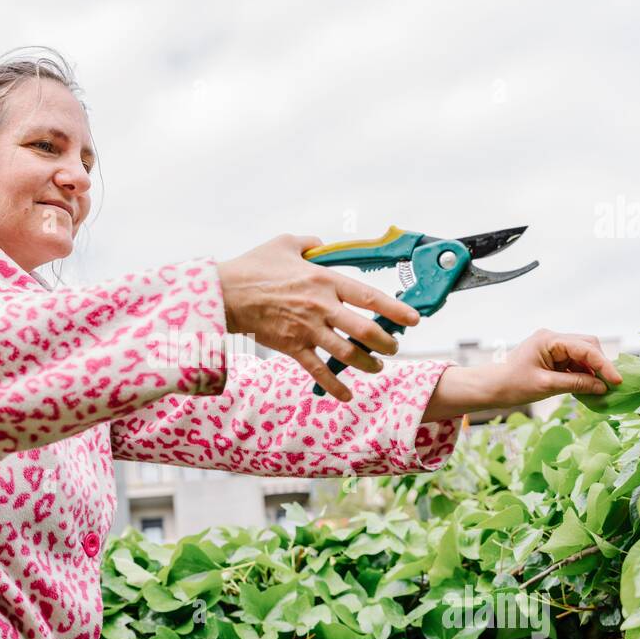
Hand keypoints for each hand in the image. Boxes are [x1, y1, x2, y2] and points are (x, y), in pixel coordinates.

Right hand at [216, 234, 420, 401]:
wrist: (226, 294)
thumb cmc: (254, 267)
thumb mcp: (286, 243)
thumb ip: (311, 244)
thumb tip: (323, 246)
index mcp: (324, 280)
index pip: (369, 296)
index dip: (395, 309)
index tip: (414, 319)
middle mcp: (321, 306)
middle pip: (365, 330)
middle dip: (386, 341)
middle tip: (394, 346)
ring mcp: (307, 329)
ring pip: (347, 353)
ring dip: (367, 364)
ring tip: (376, 367)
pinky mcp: (292, 347)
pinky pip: (318, 370)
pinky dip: (335, 386)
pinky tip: (347, 395)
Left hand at [422, 329, 622, 421]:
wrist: (490, 388)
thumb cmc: (512, 385)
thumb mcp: (546, 386)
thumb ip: (576, 384)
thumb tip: (603, 387)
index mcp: (549, 339)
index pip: (585, 348)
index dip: (603, 365)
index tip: (617, 381)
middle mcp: (553, 338)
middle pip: (588, 346)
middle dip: (600, 365)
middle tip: (610, 386)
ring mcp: (553, 346)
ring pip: (583, 355)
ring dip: (593, 371)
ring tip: (600, 389)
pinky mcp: (552, 357)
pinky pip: (575, 363)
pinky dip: (583, 374)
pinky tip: (588, 388)